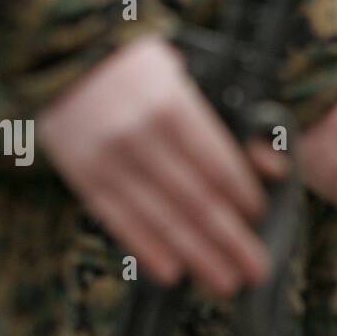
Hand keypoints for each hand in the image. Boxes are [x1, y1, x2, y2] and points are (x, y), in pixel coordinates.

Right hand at [37, 36, 269, 296]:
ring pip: (161, 218)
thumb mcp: (190, 76)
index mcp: (172, 107)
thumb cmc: (143, 65)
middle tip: (256, 268)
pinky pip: (119, 221)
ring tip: (224, 279)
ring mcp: (108, 161)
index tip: (259, 216)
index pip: (216, 164)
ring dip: (197, 255)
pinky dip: (148, 248)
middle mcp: (141, 138)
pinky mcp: (83, 177)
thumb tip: (268, 164)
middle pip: (195, 200)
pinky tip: (173, 272)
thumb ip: (227, 119)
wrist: (68, 55)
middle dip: (230, 239)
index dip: (242, 197)